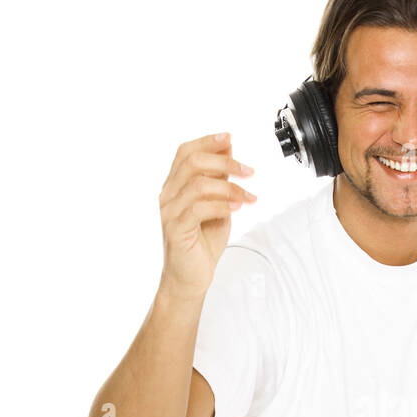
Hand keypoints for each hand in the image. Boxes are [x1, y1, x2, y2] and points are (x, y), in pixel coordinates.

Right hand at [158, 132, 256, 300]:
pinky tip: (238, 208)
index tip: (229, 138)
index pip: (184, 153)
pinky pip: (199, 209)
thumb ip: (220, 182)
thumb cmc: (201, 244)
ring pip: (199, 185)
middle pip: (192, 163)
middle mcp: (167, 196)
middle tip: (248, 171)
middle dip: (225, 162)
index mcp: (174, 187)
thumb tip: (230, 153)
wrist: (189, 278)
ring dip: (230, 187)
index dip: (207, 142)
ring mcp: (168, 212)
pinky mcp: (175, 229)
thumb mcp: (216, 207)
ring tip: (249, 196)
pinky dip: (223, 205)